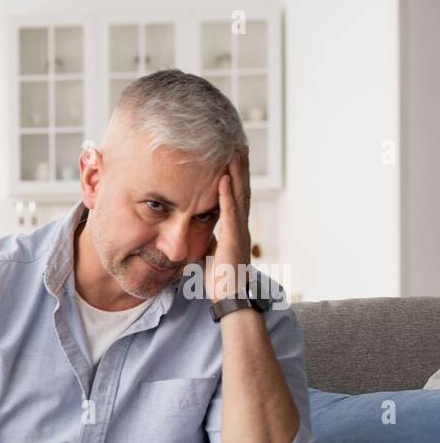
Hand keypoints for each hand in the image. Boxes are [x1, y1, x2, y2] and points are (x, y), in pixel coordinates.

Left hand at [205, 147, 251, 302]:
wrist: (229, 298)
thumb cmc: (220, 280)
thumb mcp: (211, 254)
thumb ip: (210, 239)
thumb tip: (201, 231)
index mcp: (235, 228)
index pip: (236, 196)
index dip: (235, 176)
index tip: (232, 158)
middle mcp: (241, 226)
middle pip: (242, 189)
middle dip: (240, 167)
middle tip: (238, 144)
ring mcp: (239, 231)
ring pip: (240, 196)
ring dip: (237, 173)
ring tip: (234, 152)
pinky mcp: (234, 239)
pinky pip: (230, 213)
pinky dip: (227, 196)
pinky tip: (224, 179)